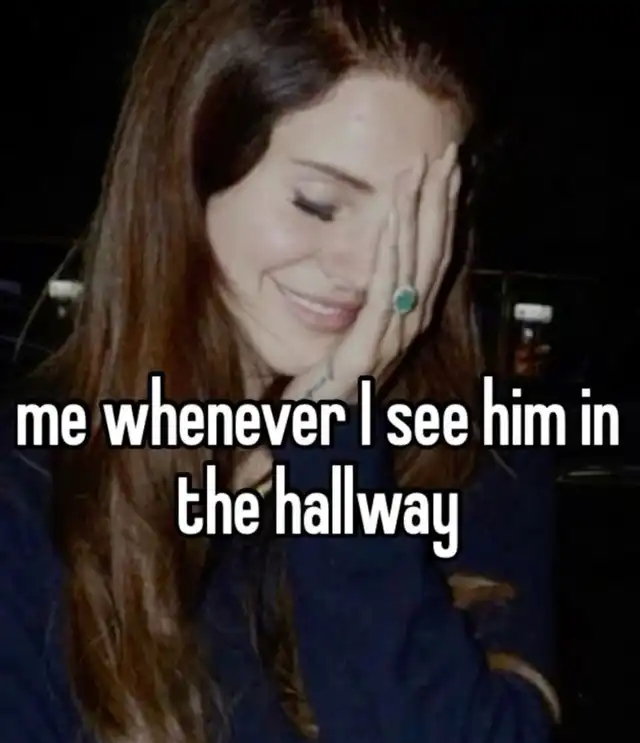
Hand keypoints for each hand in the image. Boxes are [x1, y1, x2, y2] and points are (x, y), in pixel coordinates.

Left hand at [284, 140, 460, 403]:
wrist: (319, 424)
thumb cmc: (335, 376)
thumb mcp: (359, 328)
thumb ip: (374, 297)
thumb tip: (381, 253)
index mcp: (411, 316)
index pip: (435, 255)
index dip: (443, 211)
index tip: (445, 169)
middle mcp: (411, 324)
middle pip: (434, 253)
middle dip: (439, 202)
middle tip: (444, 154)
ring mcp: (394, 338)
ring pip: (414, 266)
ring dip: (417, 216)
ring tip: (417, 173)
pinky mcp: (369, 348)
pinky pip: (385, 291)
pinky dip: (392, 252)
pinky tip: (393, 218)